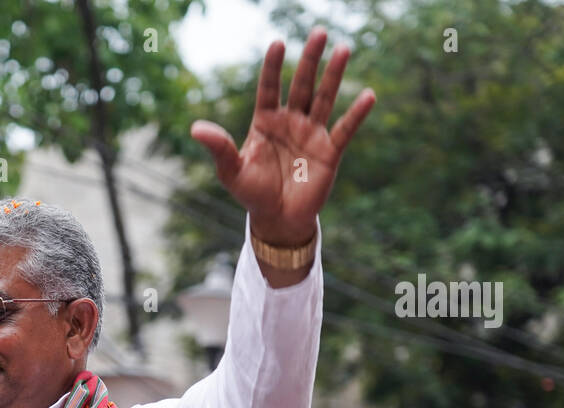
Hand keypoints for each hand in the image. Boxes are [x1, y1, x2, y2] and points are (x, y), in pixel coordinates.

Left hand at [191, 27, 374, 245]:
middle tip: (319, 32)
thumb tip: (195, 129)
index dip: (274, 67)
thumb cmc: (252, 194)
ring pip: (325, 98)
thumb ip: (219, 147)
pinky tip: (368, 95)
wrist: (277, 220)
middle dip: (310, 60)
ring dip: (334, 75)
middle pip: (302, 84)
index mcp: (266, 121)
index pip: (270, 88)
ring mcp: (312, 134)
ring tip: (343, 49)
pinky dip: (356, 114)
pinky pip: (344, 129)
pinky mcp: (330, 151)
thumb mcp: (231, 171)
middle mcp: (291, 122)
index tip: (278, 44)